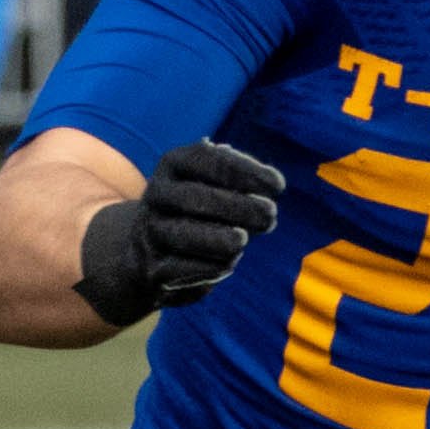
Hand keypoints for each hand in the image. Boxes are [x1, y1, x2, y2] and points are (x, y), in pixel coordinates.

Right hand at [71, 140, 287, 328]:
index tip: (278, 186)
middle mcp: (158, 194)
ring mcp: (151, 232)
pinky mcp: (153, 268)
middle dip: (239, 207)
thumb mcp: (218, 184)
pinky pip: (185, 267)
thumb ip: (243, 182)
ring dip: (222, 238)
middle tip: (270, 214)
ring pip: (185, 235)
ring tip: (243, 240)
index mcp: (175, 164)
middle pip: (196, 198)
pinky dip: (212, 265)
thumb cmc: (202, 210)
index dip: (247, 172)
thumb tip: (271, 185)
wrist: (150, 251)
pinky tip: (229, 260)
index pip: (209, 160)